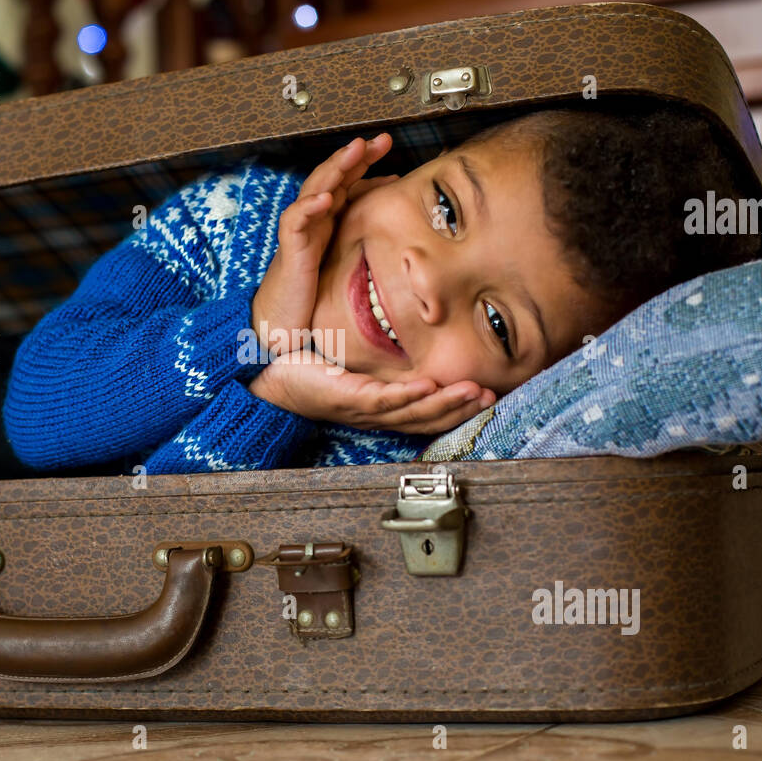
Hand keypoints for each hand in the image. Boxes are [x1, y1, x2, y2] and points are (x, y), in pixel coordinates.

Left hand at [249, 353, 496, 434]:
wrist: (269, 373)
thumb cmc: (310, 368)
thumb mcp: (354, 364)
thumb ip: (381, 360)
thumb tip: (407, 341)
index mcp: (380, 407)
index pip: (426, 413)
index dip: (458, 408)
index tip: (487, 397)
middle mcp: (375, 414)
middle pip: (427, 419)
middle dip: (462, 410)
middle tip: (492, 399)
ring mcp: (362, 410)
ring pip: (412, 412)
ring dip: (446, 404)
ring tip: (473, 393)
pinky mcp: (346, 398)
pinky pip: (382, 399)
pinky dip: (407, 395)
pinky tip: (427, 388)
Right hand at [250, 134, 397, 357]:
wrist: (280, 327)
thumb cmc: (313, 296)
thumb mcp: (348, 261)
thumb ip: (366, 234)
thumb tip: (396, 208)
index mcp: (329, 222)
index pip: (347, 183)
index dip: (365, 163)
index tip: (388, 147)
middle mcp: (314, 222)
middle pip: (332, 177)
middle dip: (354, 156)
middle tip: (378, 139)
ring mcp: (300, 234)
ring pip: (314, 190)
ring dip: (334, 169)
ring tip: (353, 152)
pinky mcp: (289, 252)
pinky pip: (295, 223)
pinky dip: (309, 208)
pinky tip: (325, 199)